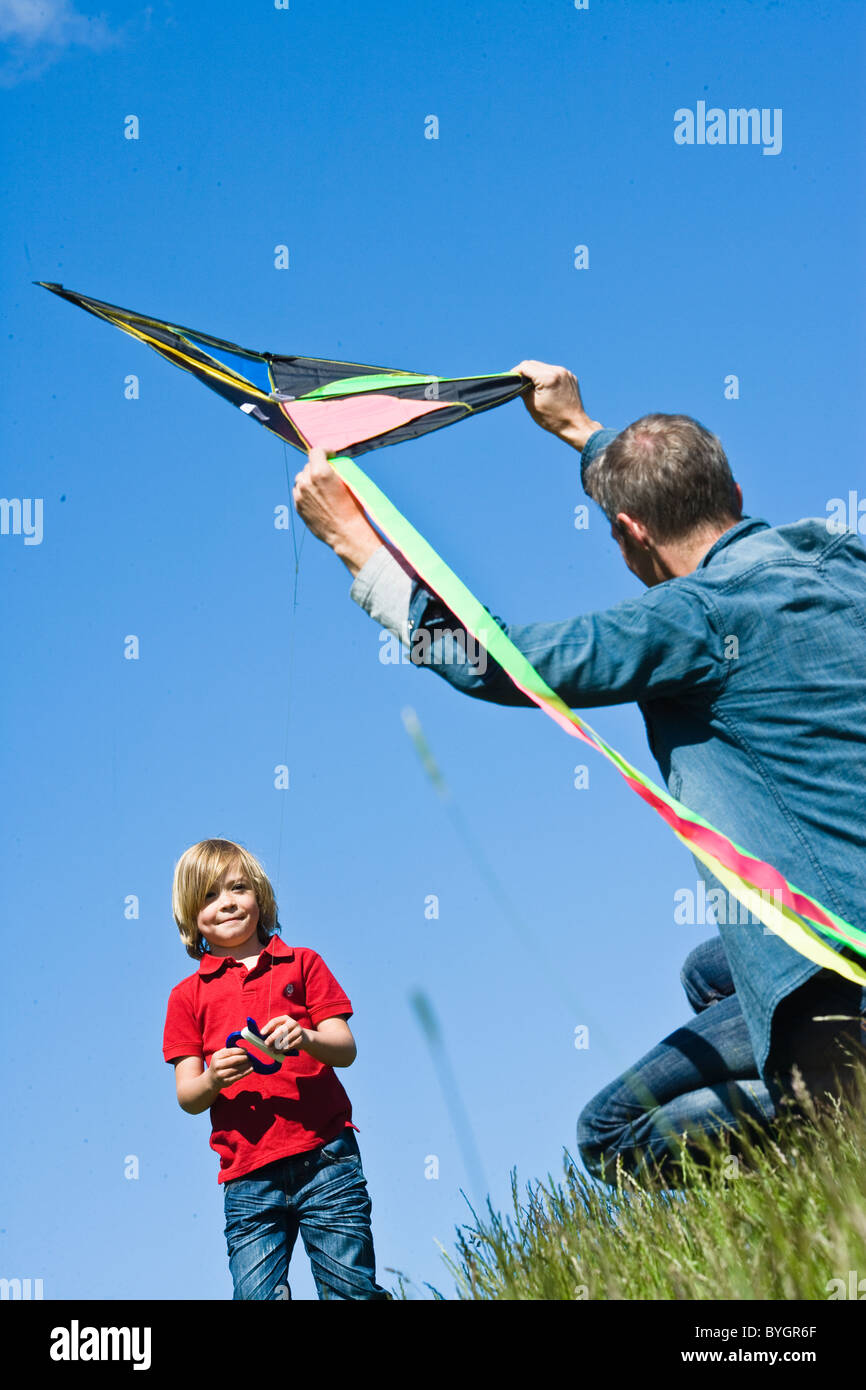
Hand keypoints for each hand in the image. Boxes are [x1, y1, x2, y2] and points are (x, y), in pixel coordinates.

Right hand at [207, 1046, 252, 1091]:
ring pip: (237, 1069)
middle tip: (249, 1057)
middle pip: (234, 1060)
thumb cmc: (220, 1064)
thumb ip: (229, 1050)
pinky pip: (238, 1076)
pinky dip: (246, 1072)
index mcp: (217, 1056)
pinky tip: (250, 1069)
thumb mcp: (220, 1056)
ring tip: (251, 1063)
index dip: (240, 1050)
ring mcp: (221, 1074)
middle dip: (244, 1058)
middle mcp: (218, 1065)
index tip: (246, 1051)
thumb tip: (244, 1049)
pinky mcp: (226, 1082)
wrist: (212, 1079)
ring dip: (246, 1065)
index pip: (230, 1052)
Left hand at [262, 1014, 309, 1054]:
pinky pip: (290, 1046)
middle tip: (266, 1043)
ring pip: (286, 1039)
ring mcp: (298, 1031)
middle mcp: (293, 1023)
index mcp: (285, 1018)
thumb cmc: (288, 1033)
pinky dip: (282, 1050)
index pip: (275, 1021)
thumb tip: (261, 1036)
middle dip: (273, 1037)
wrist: (304, 1037)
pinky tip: (276, 1051)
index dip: (268, 1027)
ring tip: (270, 1049)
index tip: (261, 1033)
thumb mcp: (281, 1028)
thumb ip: (272, 1031)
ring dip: (277, 1045)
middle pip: (282, 1030)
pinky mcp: (300, 1040)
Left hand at [292, 448, 381, 574]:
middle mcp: (307, 482)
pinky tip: (317, 497)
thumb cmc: (353, 508)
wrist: (347, 533)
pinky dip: (306, 491)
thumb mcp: (348, 483)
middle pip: (308, 466)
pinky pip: (298, 492)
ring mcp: (300, 495)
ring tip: (320, 485)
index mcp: (320, 473)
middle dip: (318, 466)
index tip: (331, 455)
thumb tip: (330, 464)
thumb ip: (335, 471)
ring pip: (300, 479)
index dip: (325, 451)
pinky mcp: (298, 507)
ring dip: (309, 479)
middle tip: (328, 472)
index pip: (316, 452)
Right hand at [509, 360, 601, 450]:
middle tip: (520, 384)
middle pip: (534, 364)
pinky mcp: (570, 376)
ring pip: (544, 367)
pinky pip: (554, 371)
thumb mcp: (532, 404)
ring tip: (534, 388)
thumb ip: (522, 389)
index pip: (525, 366)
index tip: (511, 379)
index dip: (515, 372)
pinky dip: (547, 377)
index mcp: (547, 378)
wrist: (574, 425)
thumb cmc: (553, 418)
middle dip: (525, 372)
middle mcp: (558, 371)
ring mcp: (565, 373)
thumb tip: (517, 380)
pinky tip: (546, 389)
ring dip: (536, 374)